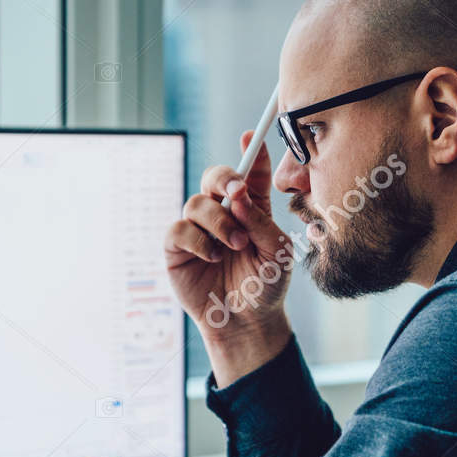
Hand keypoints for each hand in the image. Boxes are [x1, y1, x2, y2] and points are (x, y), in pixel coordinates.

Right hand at [164, 129, 294, 383]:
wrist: (246, 322)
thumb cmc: (266, 286)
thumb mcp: (277, 252)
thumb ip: (261, 221)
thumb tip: (238, 196)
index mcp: (251, 209)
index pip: (250, 173)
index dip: (252, 151)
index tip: (252, 135)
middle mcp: (223, 214)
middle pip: (215, 176)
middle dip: (225, 177)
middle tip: (238, 191)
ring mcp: (198, 230)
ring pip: (197, 202)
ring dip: (218, 220)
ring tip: (235, 245)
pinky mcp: (178, 248)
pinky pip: (179, 229)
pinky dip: (198, 239)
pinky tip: (212, 256)